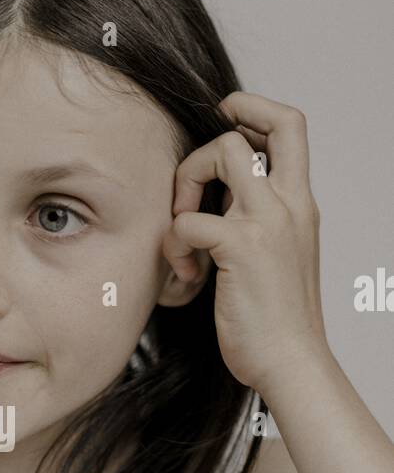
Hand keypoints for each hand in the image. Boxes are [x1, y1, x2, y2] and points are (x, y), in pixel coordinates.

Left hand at [162, 92, 329, 393]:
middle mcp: (289, 203)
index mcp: (299, 203)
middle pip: (259, 125)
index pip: (290, 125)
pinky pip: (188, 220)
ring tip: (183, 230)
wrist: (291, 362)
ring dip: (187, 182)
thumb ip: (255, 219)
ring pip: (222, 151)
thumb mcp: (276, 255)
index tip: (221, 125)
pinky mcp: (241, 248)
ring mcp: (267, 221)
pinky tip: (185, 273)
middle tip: (189, 190)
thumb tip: (216, 200)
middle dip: (209, 144)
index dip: (252, 110)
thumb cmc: (276, 319)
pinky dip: (174, 244)